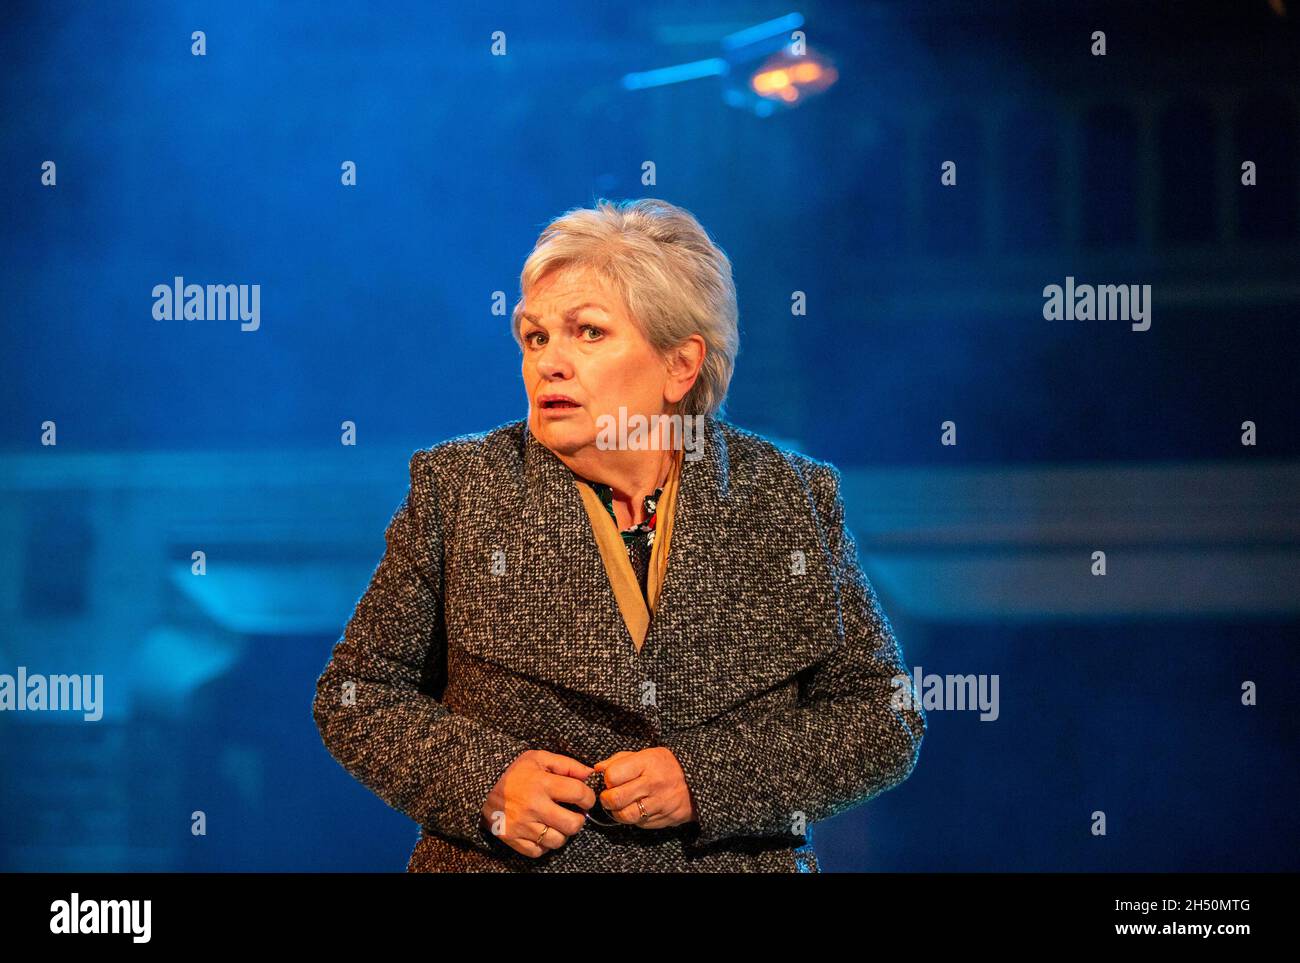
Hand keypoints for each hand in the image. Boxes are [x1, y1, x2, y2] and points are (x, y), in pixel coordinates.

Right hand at [482, 750, 596, 857]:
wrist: (481, 785)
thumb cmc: (514, 772)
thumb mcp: (539, 758)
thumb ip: (567, 765)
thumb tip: (590, 774)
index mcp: (542, 783)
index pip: (579, 794)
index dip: (588, 797)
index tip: (585, 798)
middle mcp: (533, 806)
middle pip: (572, 824)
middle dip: (579, 820)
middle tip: (573, 813)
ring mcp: (522, 825)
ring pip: (557, 841)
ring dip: (561, 833)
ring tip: (556, 822)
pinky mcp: (512, 838)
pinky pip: (538, 851)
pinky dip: (543, 845)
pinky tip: (542, 830)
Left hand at [593, 747, 696, 828]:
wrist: (698, 780)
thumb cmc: (665, 765)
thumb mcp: (645, 754)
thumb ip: (619, 760)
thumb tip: (597, 769)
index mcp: (647, 763)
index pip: (612, 775)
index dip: (607, 779)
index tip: (611, 779)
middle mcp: (653, 784)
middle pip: (615, 799)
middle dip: (607, 799)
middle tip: (609, 796)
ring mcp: (660, 803)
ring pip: (626, 816)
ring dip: (617, 812)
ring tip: (620, 806)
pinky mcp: (665, 819)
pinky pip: (639, 824)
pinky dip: (634, 819)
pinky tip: (637, 809)